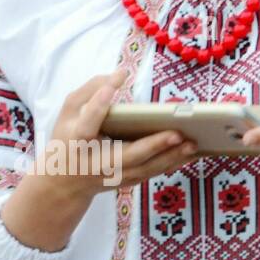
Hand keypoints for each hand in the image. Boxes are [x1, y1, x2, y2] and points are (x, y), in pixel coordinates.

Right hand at [2, 69, 197, 251]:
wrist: (64, 183)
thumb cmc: (67, 139)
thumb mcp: (68, 113)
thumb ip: (88, 92)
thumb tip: (116, 75)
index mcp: (76, 140)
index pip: (89, 119)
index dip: (101, 99)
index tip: (119, 78)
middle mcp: (97, 162)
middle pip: (129, 154)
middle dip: (154, 145)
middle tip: (178, 133)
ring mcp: (114, 176)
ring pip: (147, 168)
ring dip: (172, 157)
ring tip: (194, 142)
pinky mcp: (128, 181)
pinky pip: (154, 172)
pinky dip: (173, 163)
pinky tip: (192, 152)